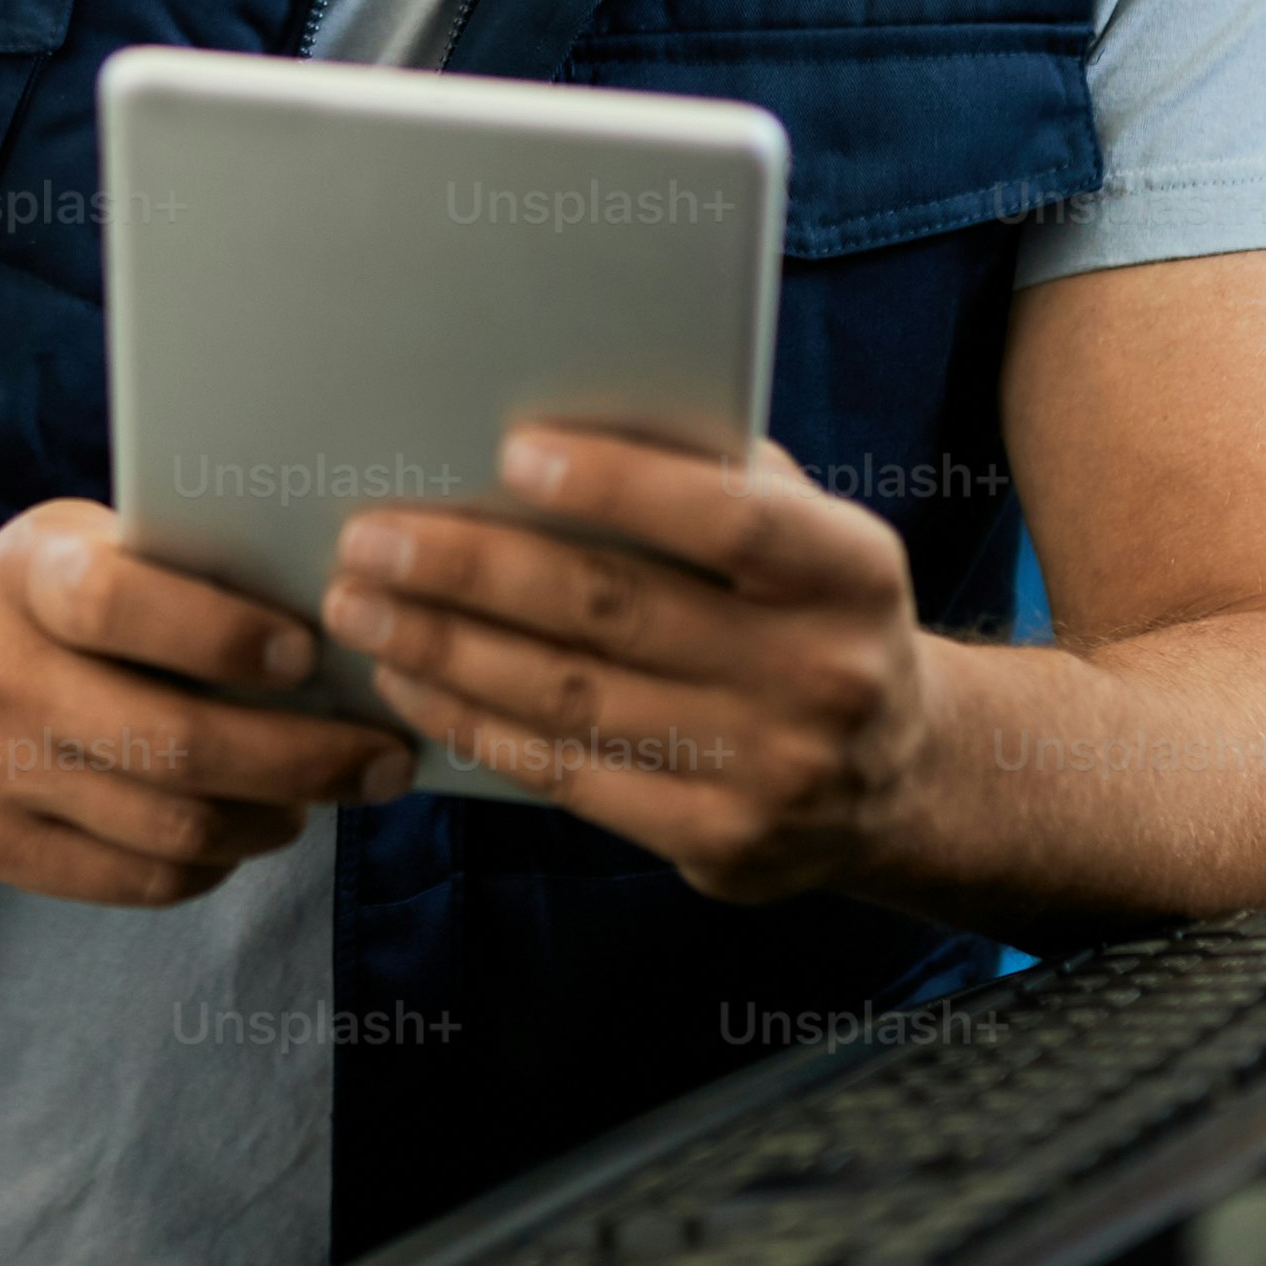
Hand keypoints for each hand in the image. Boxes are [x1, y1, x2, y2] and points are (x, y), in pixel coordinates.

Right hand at [0, 501, 410, 905]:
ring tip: (327, 794)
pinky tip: (250, 828)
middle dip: (302, 759)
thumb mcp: (86, 538)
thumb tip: (334, 612)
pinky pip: (136, 879)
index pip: (113, 606)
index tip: (308, 652)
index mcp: (23, 578)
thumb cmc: (39, 591)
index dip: (217, 634)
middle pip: (169, 743)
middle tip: (382, 758)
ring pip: (168, 826)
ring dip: (273, 817)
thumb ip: (179, 565)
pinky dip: (215, 861)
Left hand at [320, 428, 965, 907]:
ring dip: (447, 651)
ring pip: (574, 701)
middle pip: (619, 613)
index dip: (622, 486)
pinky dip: (476, 726)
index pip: (733, 521)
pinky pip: (570, 779)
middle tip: (373, 538)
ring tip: (361, 606)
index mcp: (853, 572)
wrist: (904, 778)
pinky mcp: (719, 844)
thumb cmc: (814, 614)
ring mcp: (771, 771)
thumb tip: (561, 421)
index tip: (514, 452)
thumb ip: (719, 479)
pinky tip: (413, 684)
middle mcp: (823, 676)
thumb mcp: (809, 535)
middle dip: (476, 571)